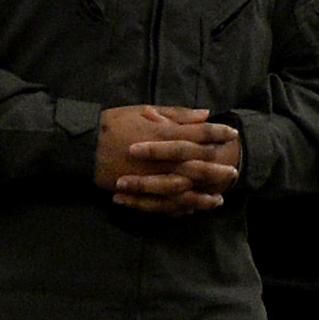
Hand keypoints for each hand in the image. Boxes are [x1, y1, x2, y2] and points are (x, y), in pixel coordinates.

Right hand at [96, 103, 241, 215]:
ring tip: (218, 199)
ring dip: (204, 195)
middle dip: (218, 167)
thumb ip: (176, 114)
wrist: (84, 146)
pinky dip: (181, 207)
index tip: (232, 133)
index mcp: (164, 134)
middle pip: (198, 164)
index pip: (199, 133)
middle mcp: (162, 157)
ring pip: (186, 189)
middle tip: (234, 171)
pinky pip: (166, 204)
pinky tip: (192, 209)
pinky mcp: (140, 192)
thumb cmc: (113, 123)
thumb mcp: (144, 110)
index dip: (218, 133)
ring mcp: (152, 177)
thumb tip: (204, 114)